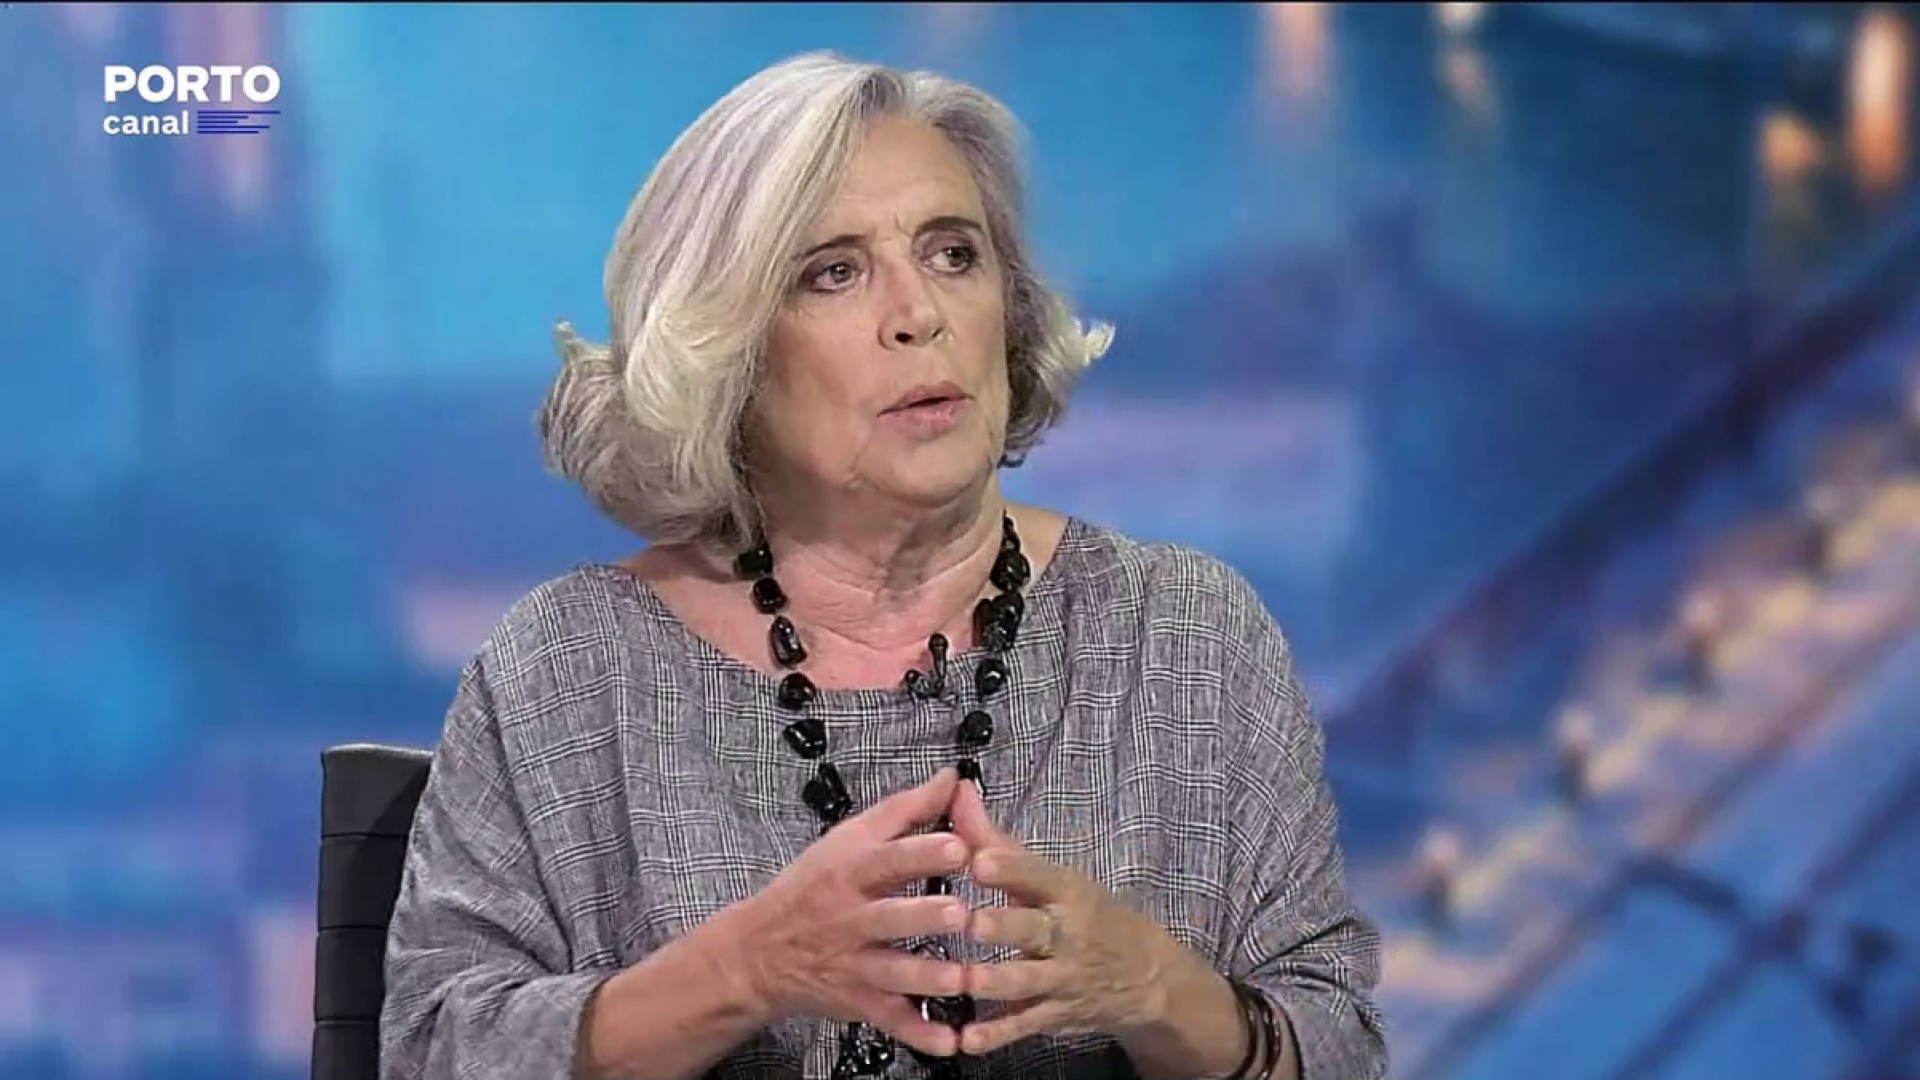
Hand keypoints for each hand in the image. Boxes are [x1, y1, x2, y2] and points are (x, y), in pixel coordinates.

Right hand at [731, 767, 974, 1056]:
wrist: (758, 952)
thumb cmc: (815, 884)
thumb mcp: (851, 838)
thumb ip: (907, 809)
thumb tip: (954, 776)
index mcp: (851, 872)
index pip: (887, 859)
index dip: (921, 852)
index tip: (959, 846)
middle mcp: (851, 918)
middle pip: (891, 917)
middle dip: (926, 916)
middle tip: (963, 915)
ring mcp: (855, 964)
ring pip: (894, 973)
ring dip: (928, 978)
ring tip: (962, 980)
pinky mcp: (860, 1002)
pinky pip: (892, 1020)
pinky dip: (920, 1035)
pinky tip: (951, 1042)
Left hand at [947, 779, 1192, 1056]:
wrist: (1146, 975)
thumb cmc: (1082, 911)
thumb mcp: (1049, 874)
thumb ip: (993, 836)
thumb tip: (954, 788)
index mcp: (1065, 890)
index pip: (1039, 875)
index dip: (1012, 868)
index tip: (980, 861)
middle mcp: (1066, 933)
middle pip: (1034, 929)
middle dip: (1005, 927)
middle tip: (971, 923)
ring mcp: (1061, 977)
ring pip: (1025, 981)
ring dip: (994, 981)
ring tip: (963, 981)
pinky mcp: (1055, 1014)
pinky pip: (1023, 1025)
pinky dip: (996, 1035)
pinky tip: (966, 1040)